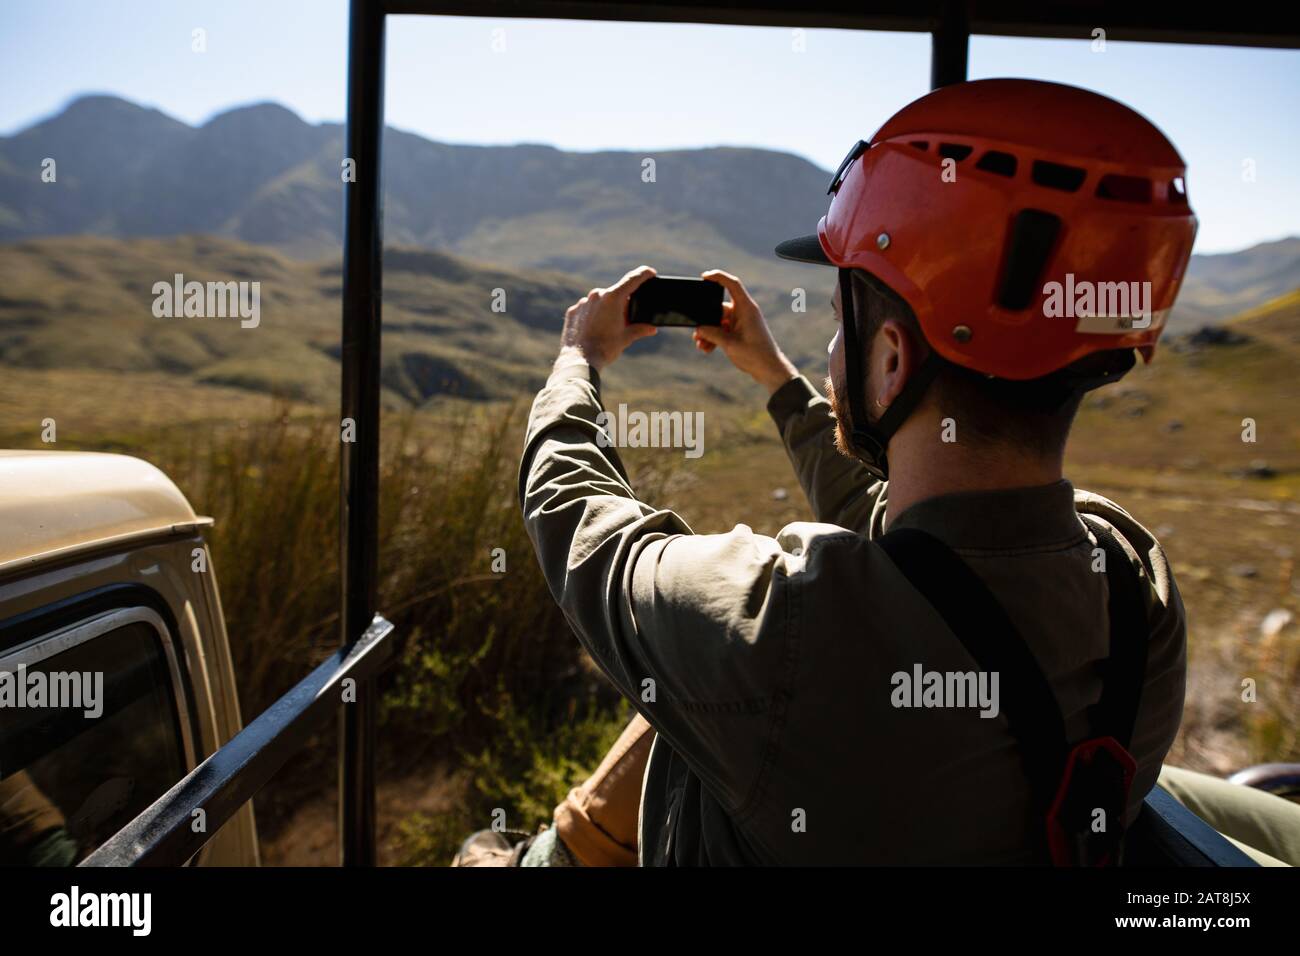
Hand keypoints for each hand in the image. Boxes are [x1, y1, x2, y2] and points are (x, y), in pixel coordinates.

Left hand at [558, 265, 658, 370]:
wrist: (579, 361)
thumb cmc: (605, 349)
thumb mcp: (626, 338)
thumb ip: (640, 329)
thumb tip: (651, 328)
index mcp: (613, 298)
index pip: (632, 279)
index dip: (644, 274)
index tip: (650, 273)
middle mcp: (597, 295)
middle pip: (615, 293)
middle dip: (622, 303)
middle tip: (625, 320)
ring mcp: (583, 303)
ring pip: (599, 301)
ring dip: (606, 310)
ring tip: (606, 329)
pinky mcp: (573, 311)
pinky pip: (586, 309)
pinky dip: (592, 316)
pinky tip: (593, 330)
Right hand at [692, 270, 797, 393]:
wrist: (769, 370)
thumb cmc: (755, 355)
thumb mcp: (729, 344)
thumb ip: (711, 333)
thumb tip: (699, 329)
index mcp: (746, 308)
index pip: (732, 284)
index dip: (718, 277)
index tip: (704, 277)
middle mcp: (744, 312)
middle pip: (719, 308)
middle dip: (706, 320)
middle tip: (696, 334)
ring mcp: (742, 321)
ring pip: (719, 321)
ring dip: (709, 332)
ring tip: (701, 346)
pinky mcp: (741, 331)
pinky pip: (724, 329)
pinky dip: (715, 337)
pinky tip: (708, 349)